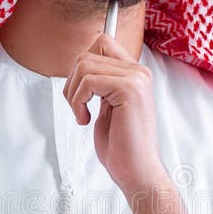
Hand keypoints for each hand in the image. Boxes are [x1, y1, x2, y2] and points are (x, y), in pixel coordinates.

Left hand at [63, 33, 166, 195]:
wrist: (137, 171)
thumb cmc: (122, 146)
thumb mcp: (107, 106)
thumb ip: (100, 83)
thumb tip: (81, 62)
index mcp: (135, 74)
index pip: (102, 42)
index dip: (82, 64)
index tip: (81, 93)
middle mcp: (139, 72)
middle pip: (88, 53)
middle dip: (72, 81)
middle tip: (78, 106)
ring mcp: (136, 79)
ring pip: (84, 65)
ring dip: (73, 93)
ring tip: (82, 114)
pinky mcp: (130, 89)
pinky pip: (88, 81)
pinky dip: (78, 101)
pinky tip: (86, 120)